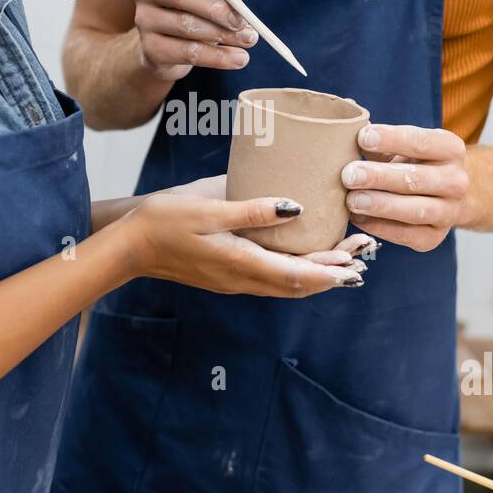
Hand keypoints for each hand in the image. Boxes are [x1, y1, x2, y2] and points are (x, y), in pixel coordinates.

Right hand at [125, 178, 370, 296]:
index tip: (357, 266)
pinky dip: (296, 270)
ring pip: (286, 283)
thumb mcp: (209, 209)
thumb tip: (296, 209)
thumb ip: (253, 210)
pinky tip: (304, 255)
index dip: (330, 272)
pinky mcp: (227, 273)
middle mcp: (242, 279)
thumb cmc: (164, 221)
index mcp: (241, 264)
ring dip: (317, 272)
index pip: (297, 276)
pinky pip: (271, 277)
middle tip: (363, 254)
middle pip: (298, 284)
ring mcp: (234, 280)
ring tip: (345, 257)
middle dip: (332, 271)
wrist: (129, 245)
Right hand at [130, 0, 255, 80]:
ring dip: (223, 34)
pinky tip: (239, 58)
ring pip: (185, 25)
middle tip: (242, 20)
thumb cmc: (195, 9)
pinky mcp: (150, 49)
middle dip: (216, 8)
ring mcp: (144, 20)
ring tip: (249, 39)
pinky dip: (218, 57)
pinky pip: (187, 53)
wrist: (168, 48)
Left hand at [341, 124, 469, 251]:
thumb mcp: (402, 146)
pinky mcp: (434, 237)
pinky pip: (408, 235)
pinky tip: (358, 218)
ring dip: (381, 205)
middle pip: (417, 179)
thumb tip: (344, 134)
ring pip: (416, 210)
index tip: (362, 138)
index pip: (422, 142)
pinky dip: (381, 228)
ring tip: (352, 200)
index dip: (391, 139)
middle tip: (349, 175)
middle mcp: (457, 181)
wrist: (442, 197)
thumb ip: (379, 141)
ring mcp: (450, 212)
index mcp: (451, 149)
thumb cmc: (412, 164)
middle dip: (380, 177)